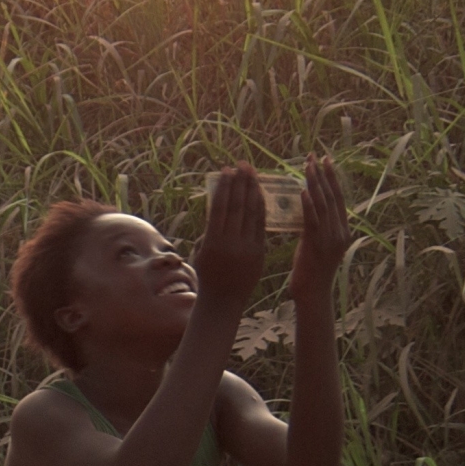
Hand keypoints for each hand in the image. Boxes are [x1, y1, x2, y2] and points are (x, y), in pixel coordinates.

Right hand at [193, 160, 267, 315]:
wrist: (223, 300)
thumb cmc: (208, 273)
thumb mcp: (202, 250)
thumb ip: (210, 228)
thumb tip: (218, 202)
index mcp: (213, 242)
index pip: (220, 208)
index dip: (225, 187)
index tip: (227, 171)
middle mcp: (231, 244)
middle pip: (238, 207)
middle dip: (241, 183)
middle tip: (243, 165)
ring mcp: (247, 248)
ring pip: (252, 214)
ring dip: (253, 191)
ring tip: (253, 174)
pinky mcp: (259, 252)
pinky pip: (261, 225)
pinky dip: (262, 208)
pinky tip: (261, 194)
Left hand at [288, 153, 351, 300]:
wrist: (313, 295)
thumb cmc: (311, 273)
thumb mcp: (317, 246)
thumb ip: (316, 228)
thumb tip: (307, 207)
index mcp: (343, 232)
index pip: (338, 199)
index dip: (332, 178)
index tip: (325, 161)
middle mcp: (340, 232)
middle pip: (332, 197)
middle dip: (323, 175)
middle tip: (315, 156)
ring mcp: (330, 239)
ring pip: (323, 205)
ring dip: (315, 184)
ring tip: (308, 166)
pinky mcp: (317, 245)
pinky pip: (313, 220)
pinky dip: (308, 204)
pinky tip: (302, 190)